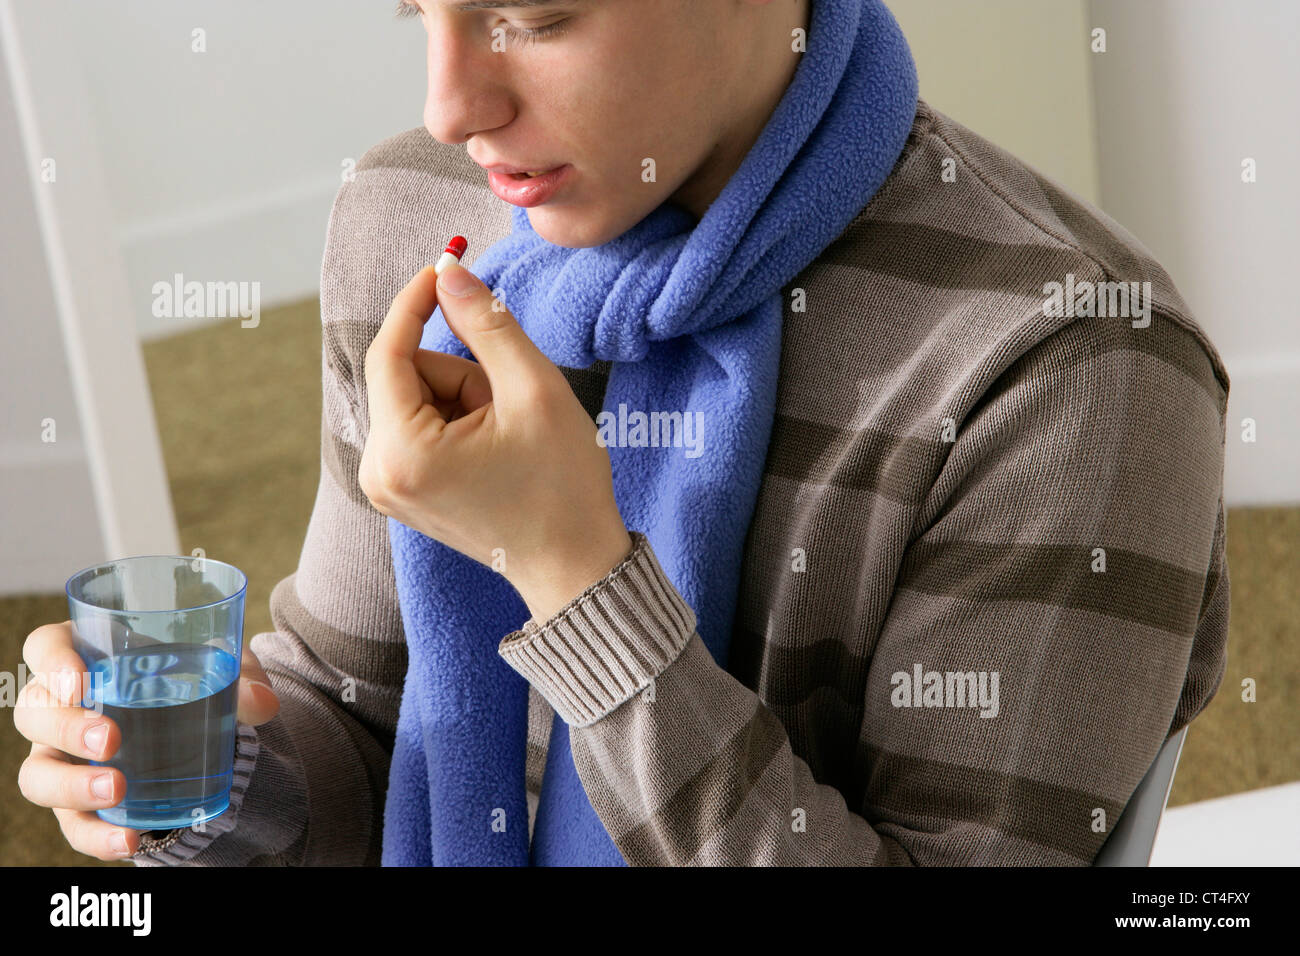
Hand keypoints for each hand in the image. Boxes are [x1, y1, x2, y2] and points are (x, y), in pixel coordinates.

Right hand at [14, 620, 279, 860]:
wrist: (201, 732)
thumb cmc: (193, 680)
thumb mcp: (222, 669)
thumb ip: (242, 677)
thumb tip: (263, 702)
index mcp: (88, 657)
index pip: (45, 647)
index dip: (51, 661)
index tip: (80, 680)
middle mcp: (62, 707)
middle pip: (34, 712)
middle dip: (65, 727)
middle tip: (110, 739)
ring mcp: (63, 757)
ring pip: (38, 773)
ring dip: (71, 785)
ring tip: (116, 789)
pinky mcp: (79, 802)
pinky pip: (73, 824)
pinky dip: (96, 835)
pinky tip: (130, 839)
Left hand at [359, 262, 631, 621]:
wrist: (573, 566)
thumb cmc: (562, 487)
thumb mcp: (534, 391)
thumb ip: (486, 323)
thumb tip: (449, 272)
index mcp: (402, 452)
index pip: (388, 352)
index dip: (416, 302)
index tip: (446, 266)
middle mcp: (378, 473)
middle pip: (406, 376)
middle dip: (460, 374)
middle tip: (509, 406)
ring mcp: (386, 487)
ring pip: (415, 399)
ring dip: (462, 398)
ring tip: (507, 436)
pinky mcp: (401, 492)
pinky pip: (418, 426)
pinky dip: (456, 420)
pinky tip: (493, 449)